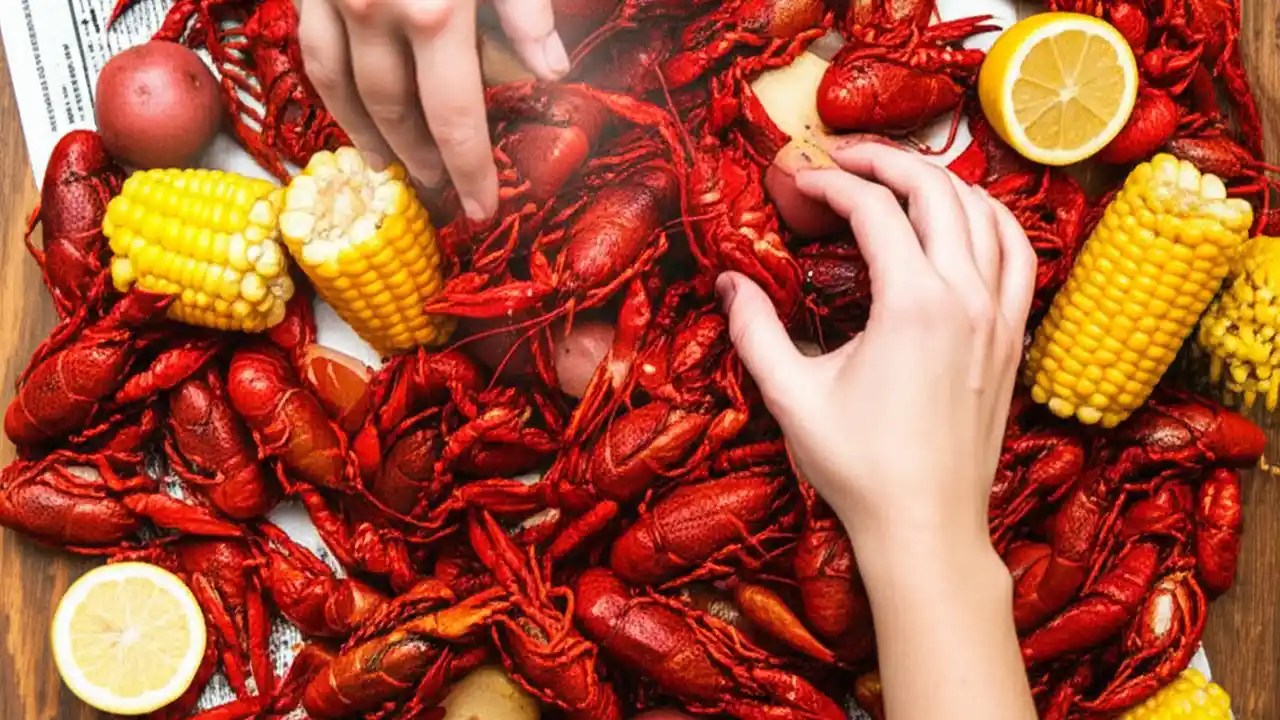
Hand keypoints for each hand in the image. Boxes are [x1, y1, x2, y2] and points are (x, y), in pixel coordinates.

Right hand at [297, 0, 570, 219]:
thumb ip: (526, 11)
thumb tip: (554, 70)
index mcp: (434, 12)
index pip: (454, 118)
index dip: (468, 171)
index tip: (481, 209)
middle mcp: (373, 12)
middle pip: (393, 110)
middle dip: (417, 156)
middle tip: (435, 186)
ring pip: (339, 85)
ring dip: (363, 131)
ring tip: (382, 162)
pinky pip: (311, 45)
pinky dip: (330, 83)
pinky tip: (346, 100)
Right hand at [719, 143, 1035, 548]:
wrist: (926, 526)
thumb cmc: (859, 468)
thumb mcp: (791, 396)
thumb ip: (755, 330)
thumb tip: (728, 281)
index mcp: (913, 304)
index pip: (874, 209)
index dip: (830, 183)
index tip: (796, 183)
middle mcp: (966, 297)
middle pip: (937, 190)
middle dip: (886, 162)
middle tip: (842, 159)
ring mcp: (999, 316)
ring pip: (988, 212)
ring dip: (941, 182)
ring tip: (898, 180)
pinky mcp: (1012, 339)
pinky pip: (1019, 254)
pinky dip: (993, 221)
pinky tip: (965, 224)